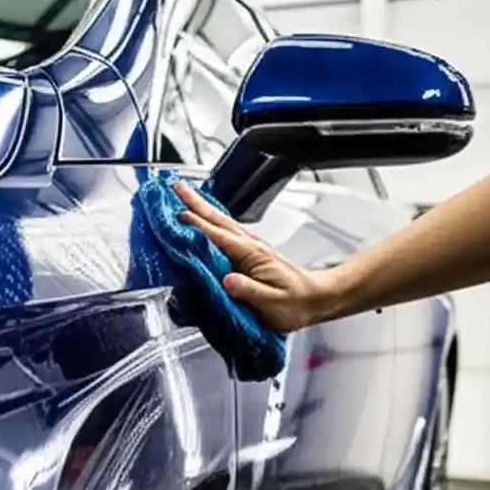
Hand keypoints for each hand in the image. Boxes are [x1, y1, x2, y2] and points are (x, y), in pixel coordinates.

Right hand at [172, 182, 336, 332]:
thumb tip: (227, 280)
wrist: (314, 299)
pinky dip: (209, 220)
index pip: (220, 236)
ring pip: (220, 222)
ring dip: (200, 207)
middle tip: (175, 186)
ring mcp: (249, 247)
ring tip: (183, 195)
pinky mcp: (247, 253)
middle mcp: (249, 246)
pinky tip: (201, 218)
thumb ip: (249, 290)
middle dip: (195, 202)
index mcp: (252, 255)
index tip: (179, 215)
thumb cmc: (294, 303)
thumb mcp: (272, 302)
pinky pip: (223, 232)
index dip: (198, 225)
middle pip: (217, 219)